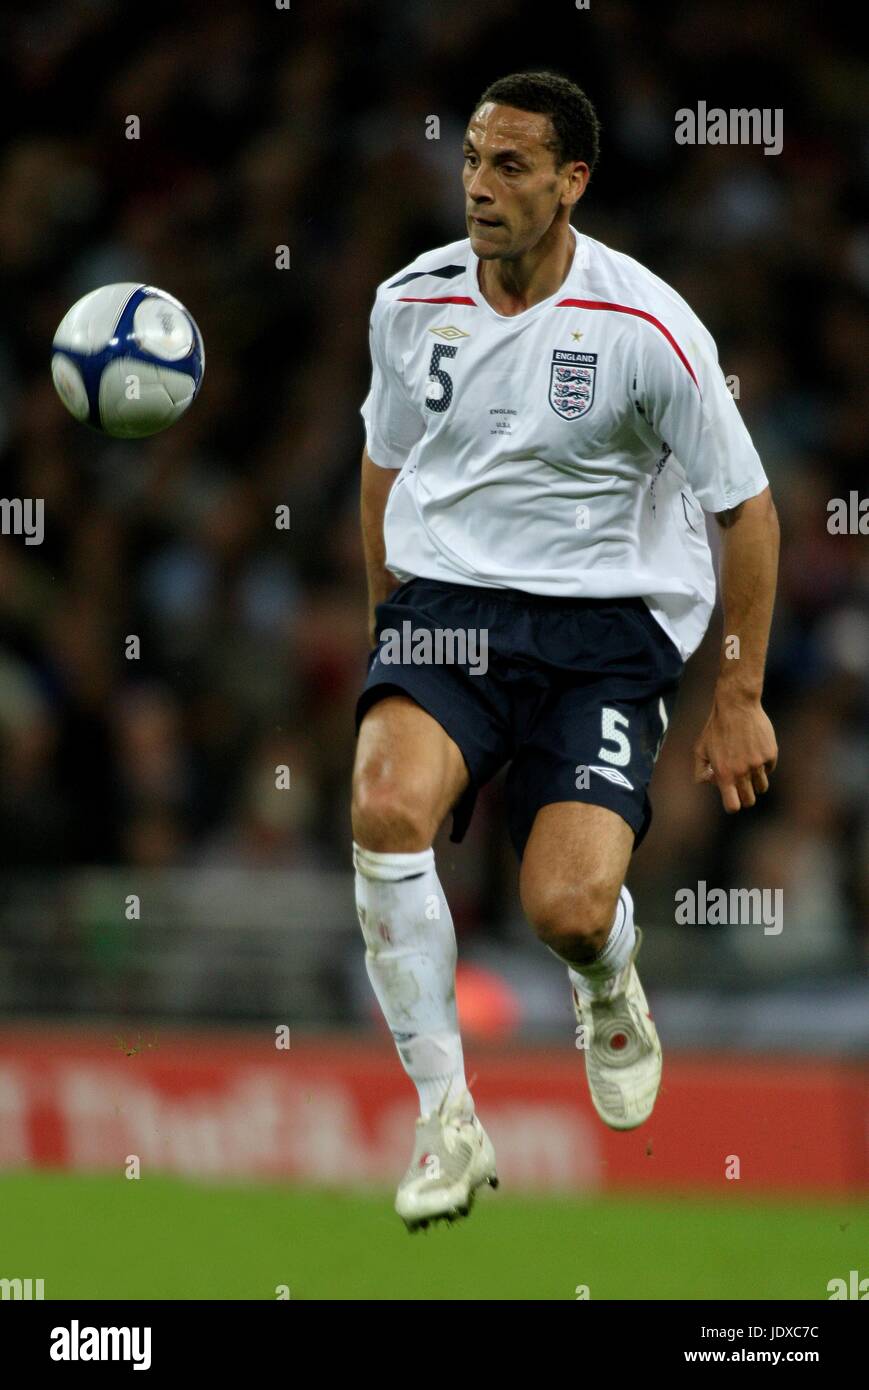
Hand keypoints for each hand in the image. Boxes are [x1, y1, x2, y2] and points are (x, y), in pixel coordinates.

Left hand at [693, 694, 777, 812]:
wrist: (736, 706)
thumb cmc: (716, 728)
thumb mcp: (700, 749)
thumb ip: (701, 771)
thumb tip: (711, 783)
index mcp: (724, 774)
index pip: (733, 805)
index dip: (732, 805)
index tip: (731, 798)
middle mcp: (743, 772)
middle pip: (750, 800)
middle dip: (744, 796)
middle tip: (740, 785)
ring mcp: (758, 763)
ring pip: (762, 787)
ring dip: (755, 783)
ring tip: (747, 768)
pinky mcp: (770, 753)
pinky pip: (769, 769)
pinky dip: (763, 766)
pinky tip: (754, 752)